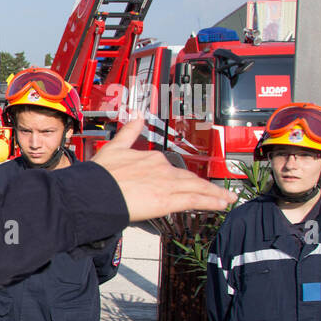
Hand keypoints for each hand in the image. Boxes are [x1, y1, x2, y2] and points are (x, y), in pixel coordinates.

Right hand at [92, 114, 234, 219]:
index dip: (182, 177)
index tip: (188, 182)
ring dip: (214, 194)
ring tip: (226, 199)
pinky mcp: (167, 200)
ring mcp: (166, 184)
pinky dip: (211, 201)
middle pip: (189, 179)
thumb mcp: (114, 147)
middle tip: (218, 192)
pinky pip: (195, 200)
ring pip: (197, 188)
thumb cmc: (99, 174)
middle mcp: (162, 169)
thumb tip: (138, 117)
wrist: (93, 191)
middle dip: (205, 186)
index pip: (171, 168)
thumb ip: (128, 133)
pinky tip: (221, 204)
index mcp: (150, 158)